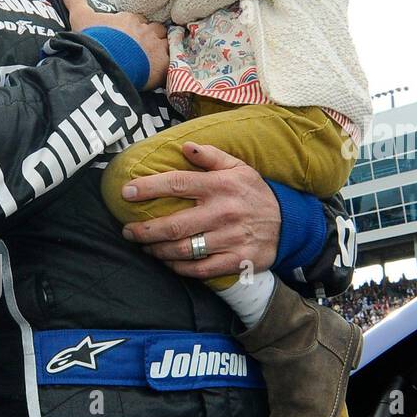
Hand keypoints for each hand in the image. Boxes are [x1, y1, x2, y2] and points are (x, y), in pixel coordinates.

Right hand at [60, 0, 167, 88]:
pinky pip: (171, 61)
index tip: (127, 36)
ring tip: (153, 58)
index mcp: (129, 19)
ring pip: (165, 42)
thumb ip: (75, 0)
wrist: (104, 63)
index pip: (137, 19)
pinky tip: (162, 70)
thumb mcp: (80, 18)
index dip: (133, 27)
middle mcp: (145, 29)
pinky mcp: (162, 64)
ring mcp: (155, 46)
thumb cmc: (93, 40)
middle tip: (142, 47)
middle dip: (150, 35)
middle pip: (154, 29)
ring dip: (161, 48)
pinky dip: (167, 64)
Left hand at [119, 140, 280, 278]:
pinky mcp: (236, 261)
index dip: (148, 188)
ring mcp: (229, 239)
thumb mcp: (239, 168)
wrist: (290, 224)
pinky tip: (167, 263)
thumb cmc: (255, 194)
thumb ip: (212, 157)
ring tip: (145, 247)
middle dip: (144, 230)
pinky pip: (200, 270)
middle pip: (174, 225)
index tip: (126, 192)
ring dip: (157, 251)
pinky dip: (179, 269)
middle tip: (128, 231)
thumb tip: (186, 146)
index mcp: (220, 186)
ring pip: (183, 250)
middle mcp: (222, 212)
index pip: (177, 184)